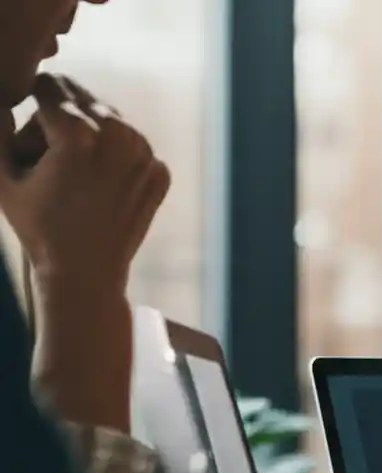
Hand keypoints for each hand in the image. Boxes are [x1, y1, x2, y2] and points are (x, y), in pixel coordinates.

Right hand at [0, 74, 169, 433]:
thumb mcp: (2, 177)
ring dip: (88, 136)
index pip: (50, 85)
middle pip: (81, 100)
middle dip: (59, 119)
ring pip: (109, 121)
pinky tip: (98, 189)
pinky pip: (131, 147)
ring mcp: (146, 154)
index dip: (30, 101)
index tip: (24, 125)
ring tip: (71, 176)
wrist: (86, 273)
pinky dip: (114, 159)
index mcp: (78, 131)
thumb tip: (6, 101)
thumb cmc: (38, 227)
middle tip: (47, 159)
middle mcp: (120, 135)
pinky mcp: (160, 171)